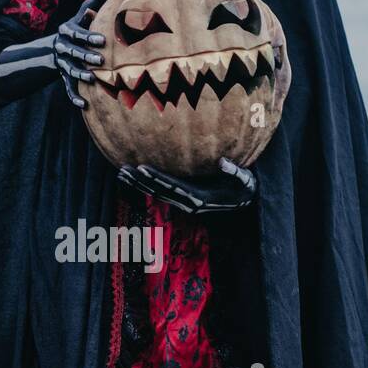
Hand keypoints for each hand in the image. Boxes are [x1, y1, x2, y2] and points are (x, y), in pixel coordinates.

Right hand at [0, 0, 115, 108]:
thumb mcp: (85, 12)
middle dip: (85, 56)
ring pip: (69, 69)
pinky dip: (74, 96)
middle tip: (101, 61)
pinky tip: (84, 104)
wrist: (56, 45)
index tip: (103, 40)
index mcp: (68, 29)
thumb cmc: (79, 26)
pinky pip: (67, 87)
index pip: (77, 32)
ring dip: (80, 75)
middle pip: (72, 51)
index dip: (88, 36)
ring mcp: (62, 62)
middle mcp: (62, 45)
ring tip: (93, 80)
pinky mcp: (63, 76)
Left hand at [116, 157, 257, 213]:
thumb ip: (235, 173)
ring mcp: (184, 204)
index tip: (141, 168)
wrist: (246, 205)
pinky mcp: (183, 201)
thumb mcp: (246, 181)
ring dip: (138, 185)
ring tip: (121, 174)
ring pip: (156, 194)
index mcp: (200, 197)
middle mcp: (189, 203)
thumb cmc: (246, 190)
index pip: (173, 186)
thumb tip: (223, 162)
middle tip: (122, 171)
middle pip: (159, 192)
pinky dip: (146, 186)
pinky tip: (134, 178)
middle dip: (140, 182)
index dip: (156, 178)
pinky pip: (161, 194)